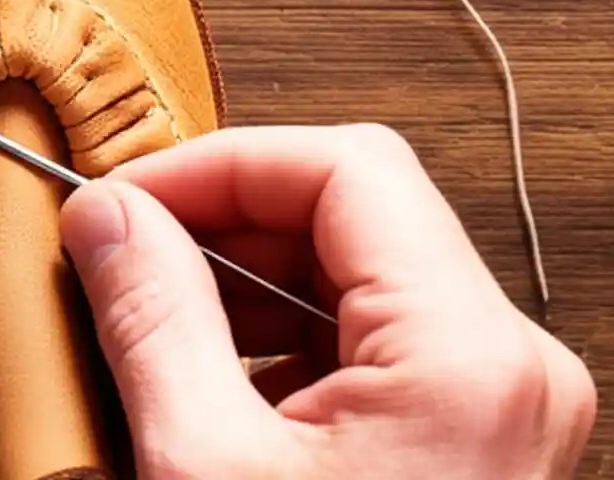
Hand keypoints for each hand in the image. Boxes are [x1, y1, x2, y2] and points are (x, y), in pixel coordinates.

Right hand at [60, 125, 594, 478]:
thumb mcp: (202, 471)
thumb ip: (151, 318)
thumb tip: (108, 217)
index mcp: (465, 358)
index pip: (343, 169)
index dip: (221, 164)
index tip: (130, 195)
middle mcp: (505, 366)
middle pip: (353, 212)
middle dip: (223, 216)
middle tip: (124, 243)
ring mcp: (492, 402)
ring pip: (357, 270)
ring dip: (243, 274)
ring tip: (151, 306)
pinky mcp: (463, 434)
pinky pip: (366, 338)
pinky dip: (276, 333)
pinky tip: (206, 367)